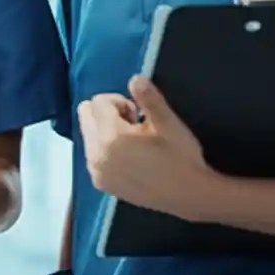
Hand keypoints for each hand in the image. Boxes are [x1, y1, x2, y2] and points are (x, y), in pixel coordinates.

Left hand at [77, 76, 215, 220]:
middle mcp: (95, 155)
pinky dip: (104, 149)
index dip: (120, 102)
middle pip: (85, 115)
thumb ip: (149, 99)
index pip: (98, 102)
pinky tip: (129, 158)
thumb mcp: (169, 124)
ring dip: (104, 131)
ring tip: (133, 143)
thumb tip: (135, 78)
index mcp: (110, 138)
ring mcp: (95, 171)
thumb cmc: (181, 157)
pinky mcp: (100, 183)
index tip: (139, 114)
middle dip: (107, 114)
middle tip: (134, 126)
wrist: (189, 196)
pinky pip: (91, 154)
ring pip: (87, 134)